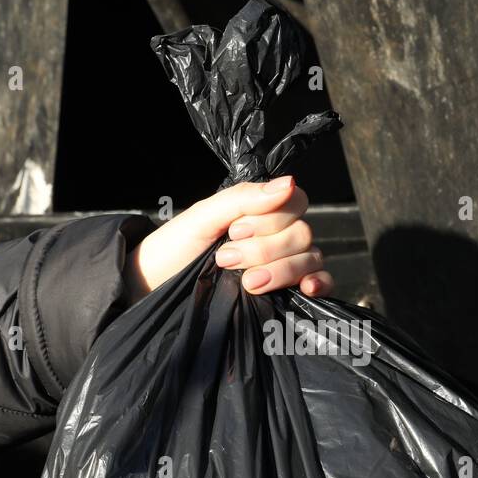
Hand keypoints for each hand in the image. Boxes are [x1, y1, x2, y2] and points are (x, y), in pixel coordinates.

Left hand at [123, 176, 332, 301]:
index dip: (271, 219)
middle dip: (265, 248)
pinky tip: (305, 288)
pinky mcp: (287, 294)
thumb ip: (243, 198)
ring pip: (311, 259)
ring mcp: (285, 266)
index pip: (296, 203)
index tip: (235, 231)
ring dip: (280, 270)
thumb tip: (289, 182)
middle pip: (302, 234)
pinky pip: (322, 282)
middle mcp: (279, 237)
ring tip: (246, 283)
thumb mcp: (203, 216)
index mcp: (261, 214)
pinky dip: (320, 283)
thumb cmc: (175, 247)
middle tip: (226, 258)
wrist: (155, 288)